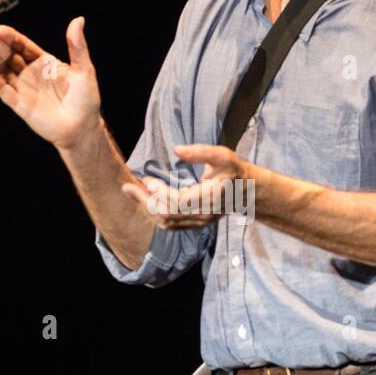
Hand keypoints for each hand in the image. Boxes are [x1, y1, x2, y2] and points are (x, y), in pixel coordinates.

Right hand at [0, 18, 100, 148]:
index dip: (10, 37)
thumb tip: (78, 20)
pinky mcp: (20, 105)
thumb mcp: (84, 69)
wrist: (83, 128)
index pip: (22, 46)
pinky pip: (3, 91)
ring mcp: (24, 89)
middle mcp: (30, 74)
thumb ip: (77, 46)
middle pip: (8, 56)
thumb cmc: (86, 100)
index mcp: (44, 63)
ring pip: (2, 71)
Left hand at [120, 144, 252, 229]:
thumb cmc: (234, 171)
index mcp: (211, 197)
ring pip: (166, 222)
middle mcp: (204, 214)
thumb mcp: (222, 156)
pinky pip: (170, 225)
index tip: (146, 179)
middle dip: (145, 201)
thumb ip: (201, 152)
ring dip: (148, 208)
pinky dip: (155, 214)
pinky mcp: (195, 225)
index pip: (179, 202)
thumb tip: (176, 149)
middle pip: (167, 214)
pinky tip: (146, 201)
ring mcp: (200, 222)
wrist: (247, 193)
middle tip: (128, 186)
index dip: (160, 193)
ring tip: (134, 192)